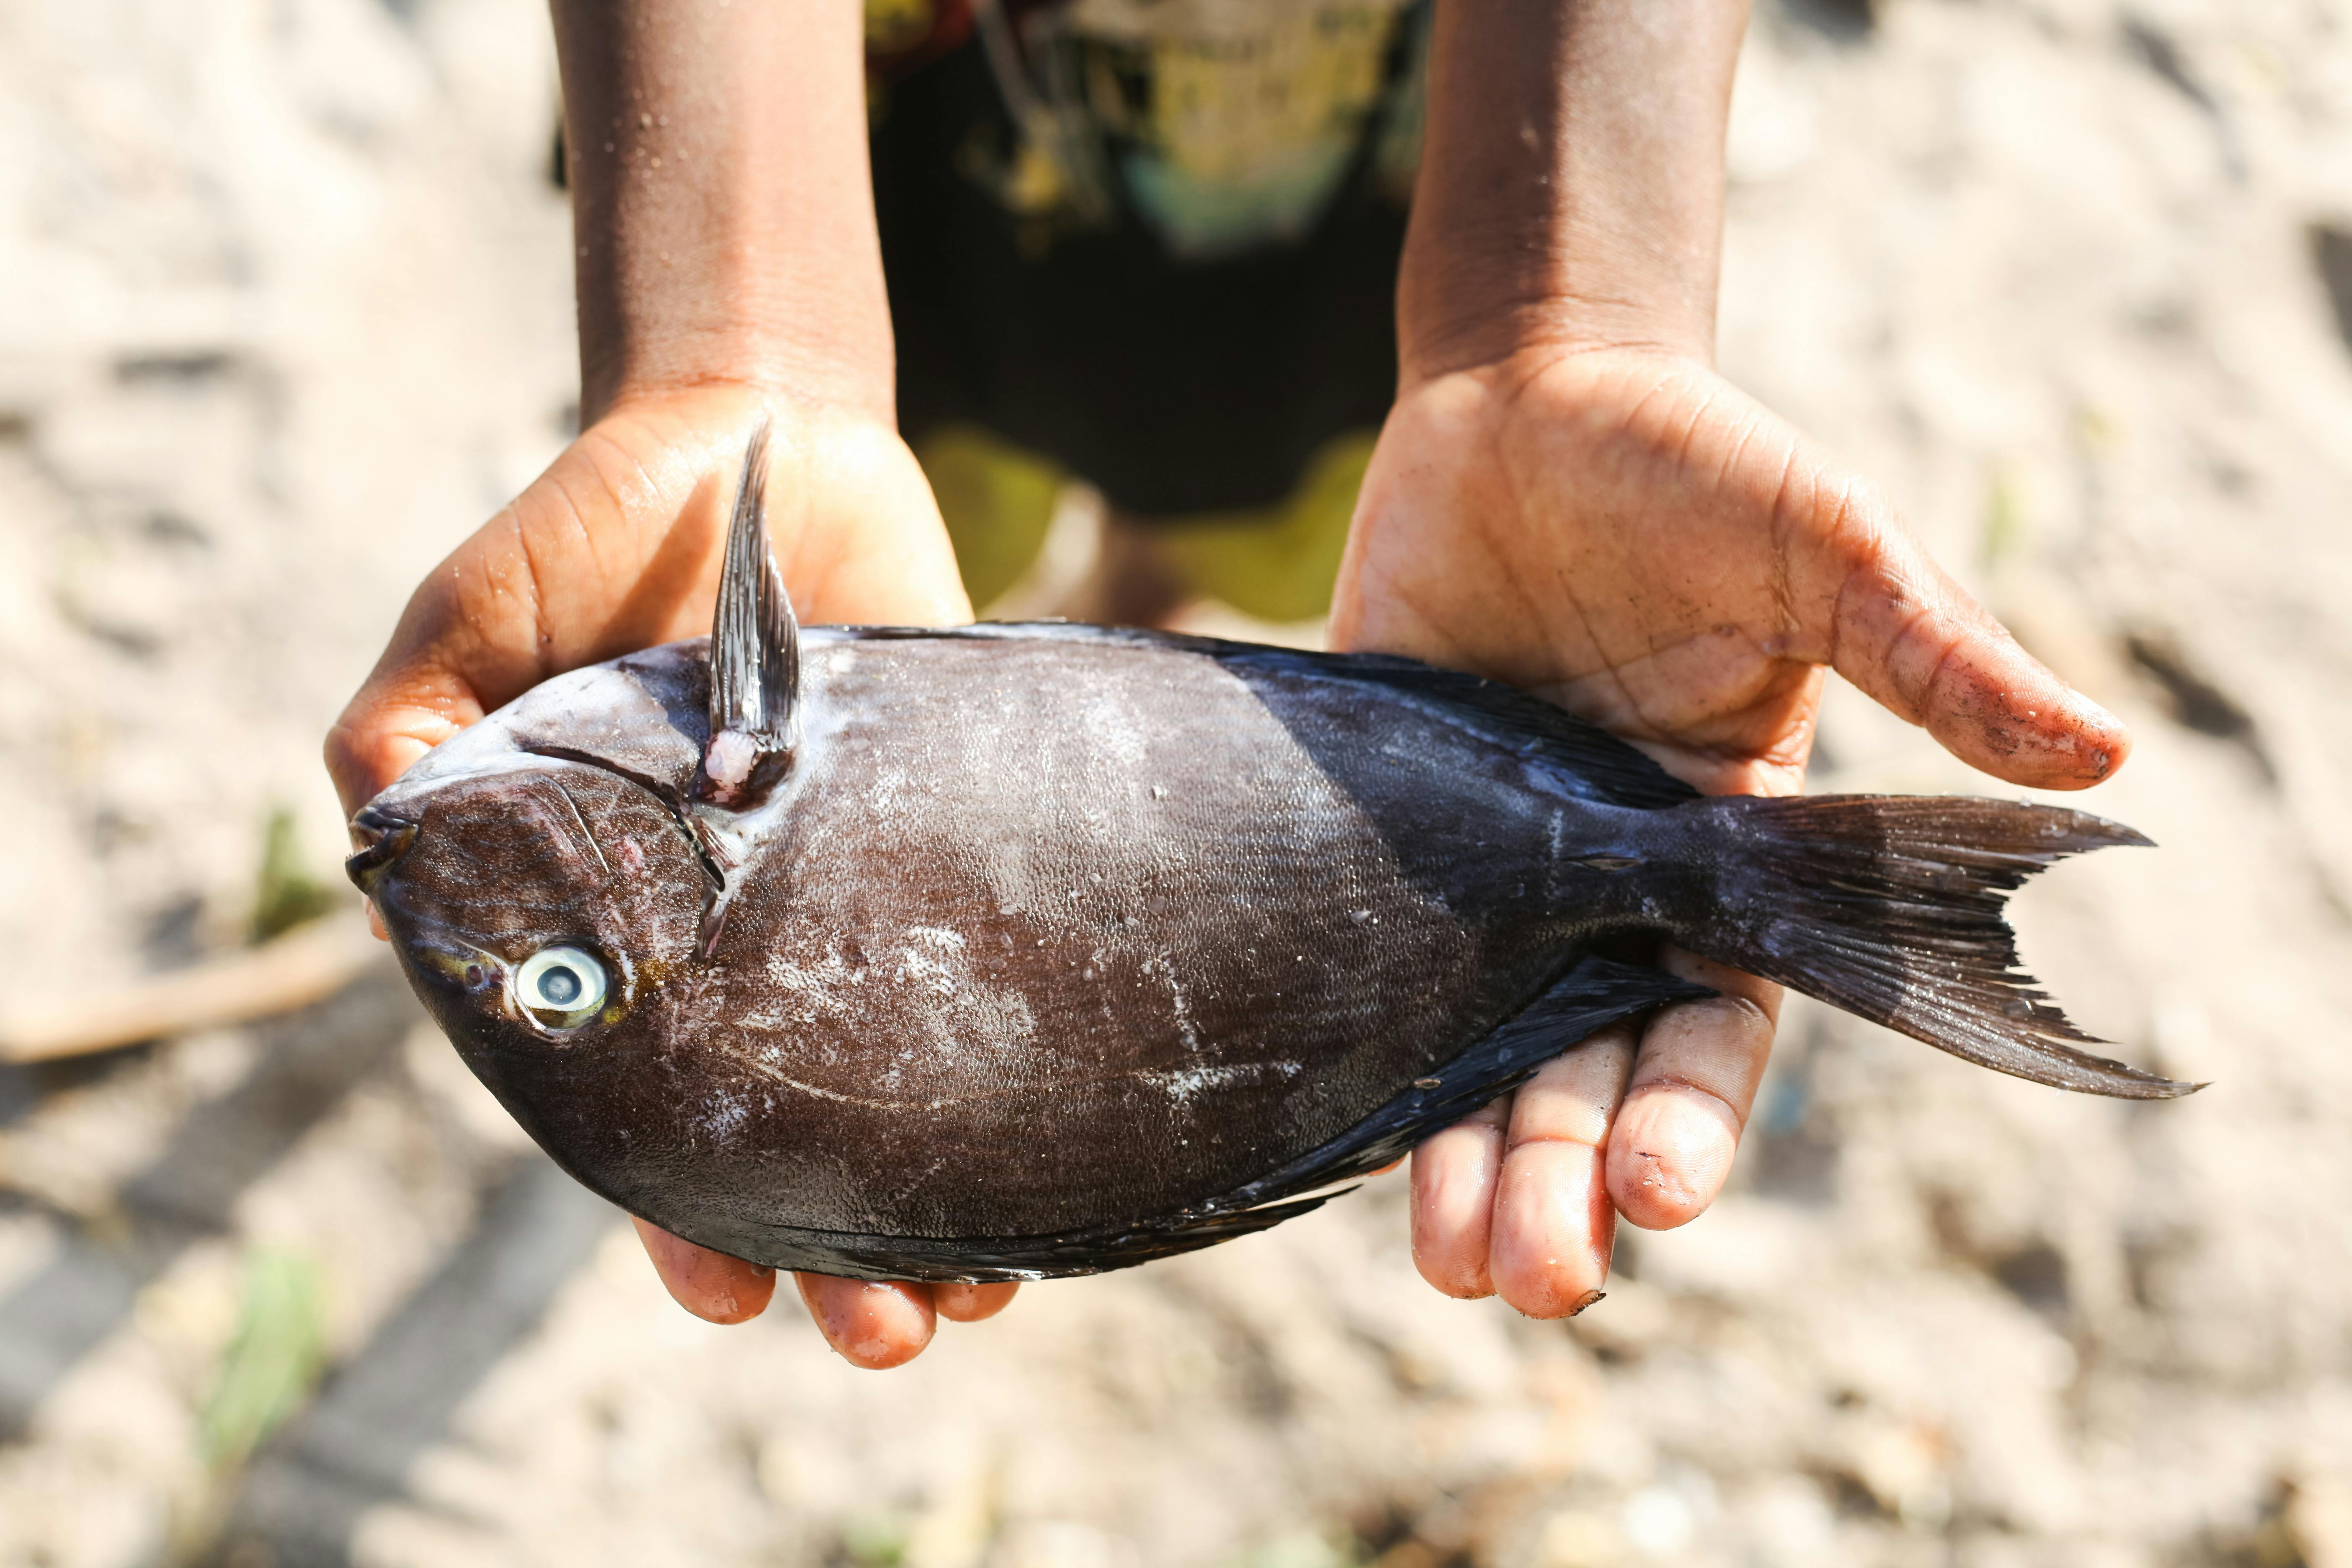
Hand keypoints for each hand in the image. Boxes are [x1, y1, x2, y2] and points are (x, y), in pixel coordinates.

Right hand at [326, 382, 1014, 1365]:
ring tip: (984, 1294)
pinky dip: (1022, 1067)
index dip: (677, 1219)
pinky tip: (1068, 1147)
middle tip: (887, 1335)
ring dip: (941, 1205)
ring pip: (894, 1092)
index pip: (646, 1119)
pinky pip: (988, 974)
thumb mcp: (472, 617)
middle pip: (783, 1139)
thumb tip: (377, 856)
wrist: (759, 436)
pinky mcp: (941, 836)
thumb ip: (412, 729)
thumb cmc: (591, 529)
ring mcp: (848, 896)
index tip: (729, 1294)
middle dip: (831, 1249)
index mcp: (618, 929)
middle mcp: (740, 938)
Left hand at [1330, 344, 2128, 1313]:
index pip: (1715, 1020)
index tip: (1658, 1191)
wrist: (1528, 390)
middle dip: (1566, 1177)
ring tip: (1444, 1267)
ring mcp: (1488, 865)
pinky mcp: (1385, 826)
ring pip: (1483, 1049)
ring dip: (1464, 1161)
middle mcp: (1603, 884)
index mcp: (1719, 855)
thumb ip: (1932, 656)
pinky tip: (1343, 1133)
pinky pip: (1375, 959)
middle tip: (1534, 1277)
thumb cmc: (1690, 458)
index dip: (1691, 1113)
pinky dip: (1367, 1046)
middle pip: (1592, 1068)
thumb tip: (2100, 755)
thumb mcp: (1822, 544)